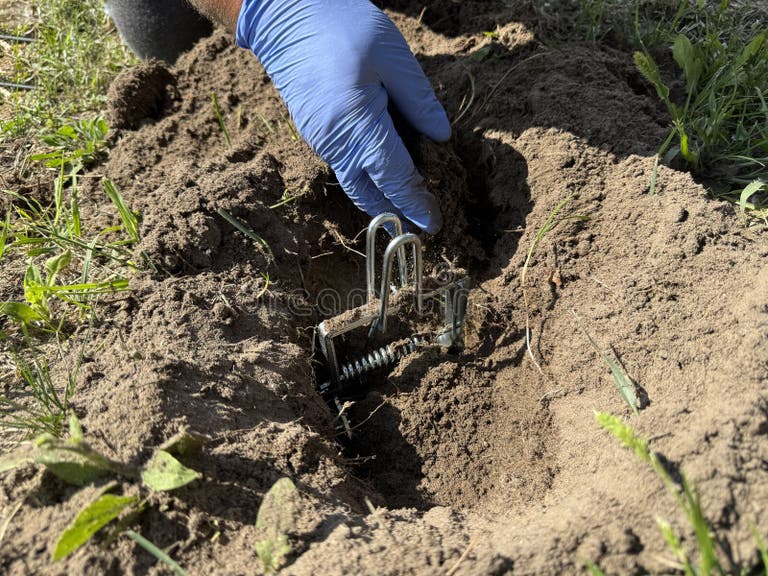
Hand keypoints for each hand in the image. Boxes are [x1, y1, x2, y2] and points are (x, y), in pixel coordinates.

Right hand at [236, 0, 450, 232]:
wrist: (284, 15)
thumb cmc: (343, 27)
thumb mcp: (393, 56)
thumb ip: (419, 101)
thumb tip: (440, 138)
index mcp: (359, 124)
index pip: (394, 178)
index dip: (416, 203)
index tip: (433, 222)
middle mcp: (335, 142)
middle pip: (370, 194)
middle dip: (397, 214)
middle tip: (421, 228)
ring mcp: (320, 141)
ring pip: (354, 184)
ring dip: (380, 200)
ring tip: (404, 210)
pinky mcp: (313, 134)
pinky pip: (343, 166)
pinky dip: (365, 179)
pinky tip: (383, 176)